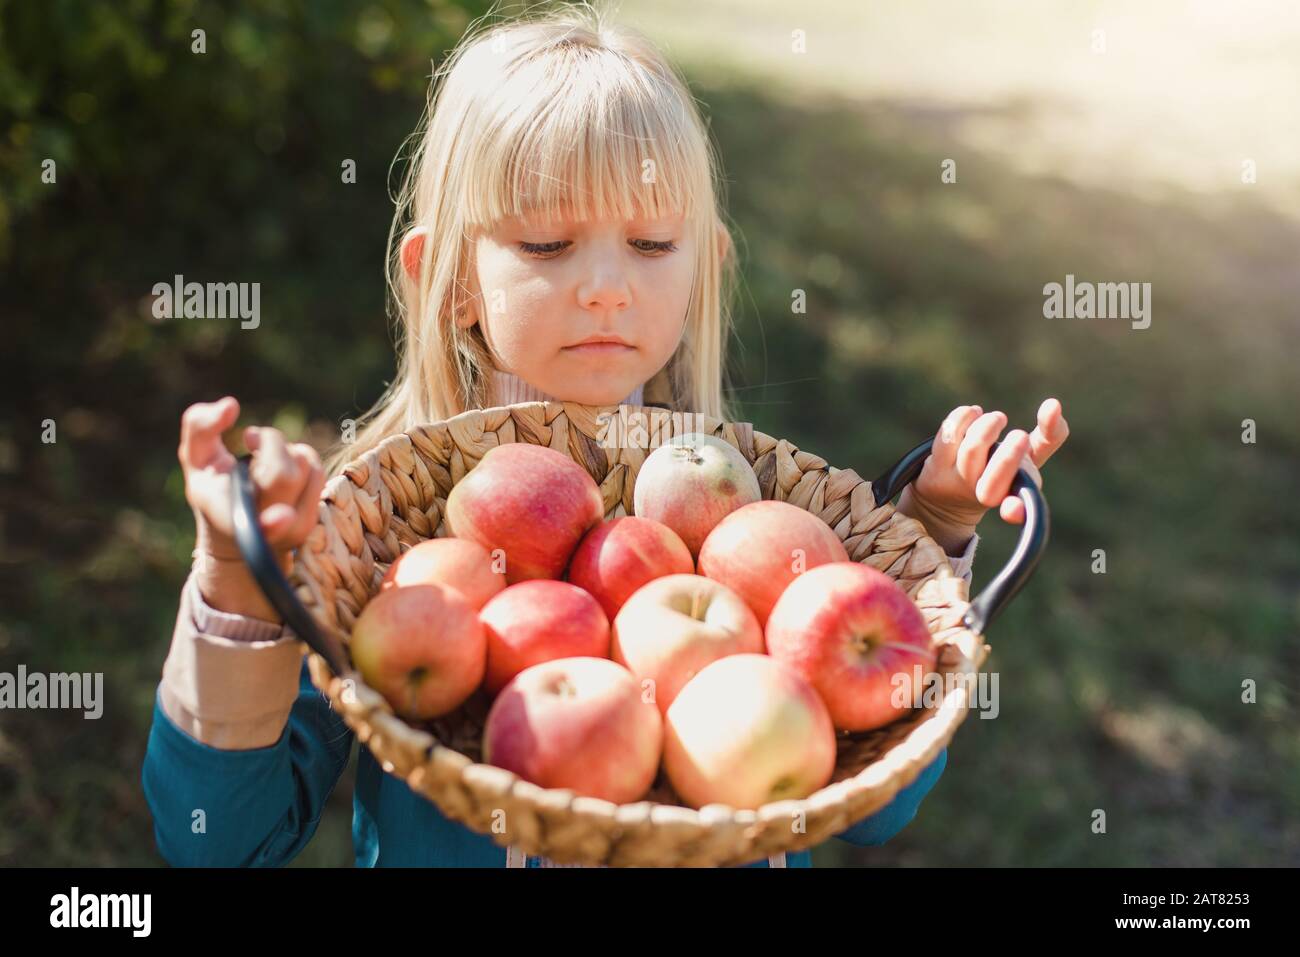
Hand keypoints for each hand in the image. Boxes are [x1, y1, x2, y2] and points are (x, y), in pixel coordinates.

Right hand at [179, 396, 324, 618]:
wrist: (237, 536)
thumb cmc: (213, 488)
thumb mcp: (195, 458)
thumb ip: (200, 427)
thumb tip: (230, 406)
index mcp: (228, 517)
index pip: (255, 523)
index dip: (272, 522)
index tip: (282, 517)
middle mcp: (264, 529)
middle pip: (283, 473)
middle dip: (270, 443)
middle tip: (251, 440)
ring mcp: (293, 528)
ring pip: (304, 464)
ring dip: (285, 449)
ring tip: (264, 457)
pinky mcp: (314, 519)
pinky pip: (316, 470)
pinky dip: (299, 458)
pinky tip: (280, 467)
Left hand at [899, 398, 1068, 545]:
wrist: (947, 499)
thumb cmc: (998, 470)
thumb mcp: (1028, 460)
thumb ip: (1049, 437)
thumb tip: (1054, 405)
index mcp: (1016, 495)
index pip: (1022, 502)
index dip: (1018, 508)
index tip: (1014, 508)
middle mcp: (985, 494)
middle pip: (995, 477)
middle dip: (1010, 455)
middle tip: (1020, 436)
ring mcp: (958, 480)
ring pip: (972, 450)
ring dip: (988, 427)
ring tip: (998, 419)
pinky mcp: (936, 466)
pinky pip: (950, 435)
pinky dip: (964, 417)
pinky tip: (974, 413)